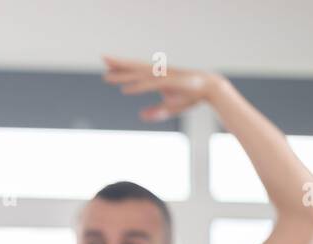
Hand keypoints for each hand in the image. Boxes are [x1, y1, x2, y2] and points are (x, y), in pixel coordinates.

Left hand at [101, 55, 222, 121]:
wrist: (210, 89)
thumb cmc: (190, 96)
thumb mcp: (170, 108)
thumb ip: (155, 112)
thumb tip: (141, 115)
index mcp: (158, 77)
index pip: (137, 71)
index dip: (123, 69)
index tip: (108, 67)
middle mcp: (159, 74)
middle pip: (135, 67)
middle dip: (118, 63)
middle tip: (102, 58)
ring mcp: (164, 77)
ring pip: (139, 75)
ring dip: (122, 76)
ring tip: (106, 77)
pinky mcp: (169, 83)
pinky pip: (150, 86)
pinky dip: (137, 87)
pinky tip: (125, 90)